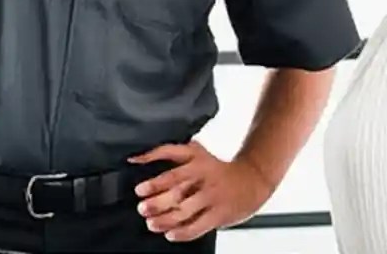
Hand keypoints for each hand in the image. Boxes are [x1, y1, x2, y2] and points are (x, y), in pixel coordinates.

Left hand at [129, 141, 273, 241]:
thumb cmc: (216, 167)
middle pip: (176, 192)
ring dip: (165, 219)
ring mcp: (212, 197)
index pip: (173, 172)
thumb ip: (166, 152)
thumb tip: (135, 158)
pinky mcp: (220, 214)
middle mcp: (203, 178)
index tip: (139, 190)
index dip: (154, 182)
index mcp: (196, 161)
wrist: (251, 179)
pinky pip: (199, 226)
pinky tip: (171, 234)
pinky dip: (183, 232)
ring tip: (151, 223)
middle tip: (142, 208)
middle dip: (156, 202)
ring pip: (185, 211)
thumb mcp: (194, 152)